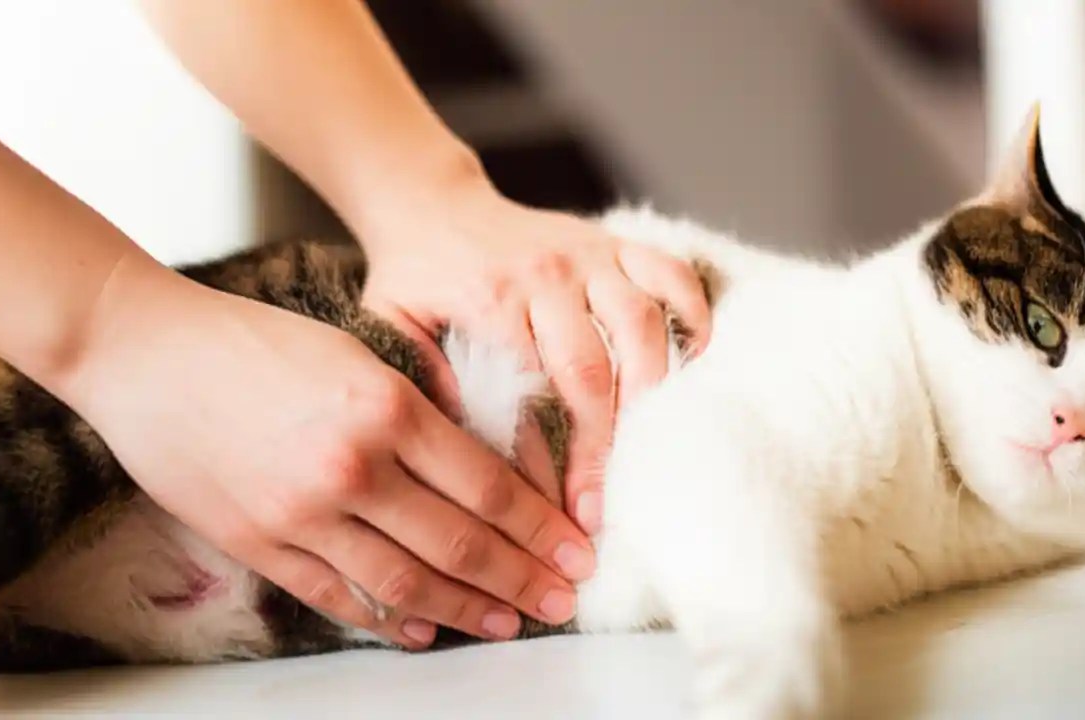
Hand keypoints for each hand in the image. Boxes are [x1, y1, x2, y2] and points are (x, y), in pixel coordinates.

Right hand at [62, 255, 594, 646]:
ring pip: (406, 583)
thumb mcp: (356, 353)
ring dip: (467, 609)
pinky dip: (386, 619)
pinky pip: (336, 595)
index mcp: (387, 407)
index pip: (489, 488)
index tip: (576, 552)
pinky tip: (424, 629)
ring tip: (509, 623)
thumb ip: (416, 413)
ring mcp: (302, 513)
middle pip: (460, 543)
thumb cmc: (254, 340)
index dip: (541, 530)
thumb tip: (478, 474)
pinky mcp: (258, 543)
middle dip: (521, 578)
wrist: (145, 352)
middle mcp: (353, 466)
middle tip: (562, 600)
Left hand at [360, 172, 712, 533]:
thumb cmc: (413, 278)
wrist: (431, 203)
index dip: (547, 463)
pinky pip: (672, 275)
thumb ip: (424, 380)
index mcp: (490, 300)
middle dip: (601, 449)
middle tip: (601, 510)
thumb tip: (468, 454)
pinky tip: (693, 365)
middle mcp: (546, 275)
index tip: (558, 518)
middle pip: (590, 370)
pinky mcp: (615, 242)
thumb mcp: (391, 326)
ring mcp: (588, 255)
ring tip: (649, 452)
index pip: (530, 395)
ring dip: (651, 394)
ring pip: (641, 324)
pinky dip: (693, 317)